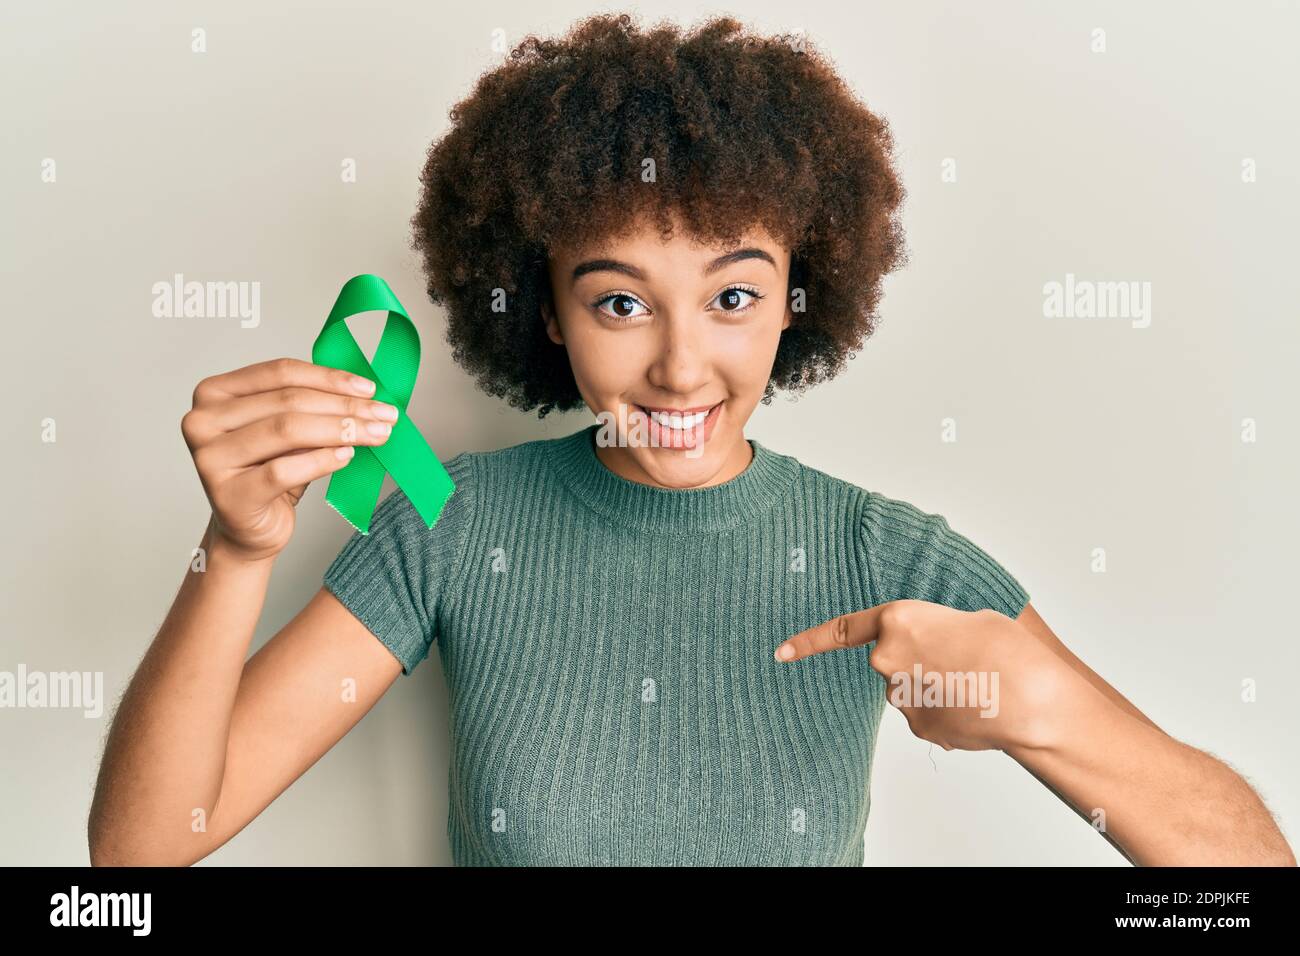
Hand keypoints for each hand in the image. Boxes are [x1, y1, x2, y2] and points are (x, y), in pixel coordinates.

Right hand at [181, 357, 398, 562]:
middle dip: (344, 407)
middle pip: (288, 401)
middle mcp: (202, 420)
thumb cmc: (269, 474)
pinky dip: (322, 461)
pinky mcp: (228, 494)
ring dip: (341, 430)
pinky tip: (347, 457)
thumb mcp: (287, 432)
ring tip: (376, 434)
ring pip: (287, 430)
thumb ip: (311, 406)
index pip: (280, 372)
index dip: (329, 378)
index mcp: (214, 392)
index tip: (369, 389)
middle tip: (384, 415)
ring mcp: (209, 458)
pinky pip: (284, 470)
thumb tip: (364, 394)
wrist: (249, 531)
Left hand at [774, 601, 1080, 752]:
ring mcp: (901, 698)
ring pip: (911, 689)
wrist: (1033, 696)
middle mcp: (887, 660)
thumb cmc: (1007, 646)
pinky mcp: (920, 728)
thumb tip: (928, 656)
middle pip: (891, 661)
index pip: (841, 631)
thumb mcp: (964, 616)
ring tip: (977, 683)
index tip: (781, 652)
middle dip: (917, 661)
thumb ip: (930, 630)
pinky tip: (975, 707)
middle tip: (961, 659)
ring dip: (935, 686)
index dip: (808, 641)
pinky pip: (927, 713)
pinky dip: (947, 710)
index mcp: (897, 620)